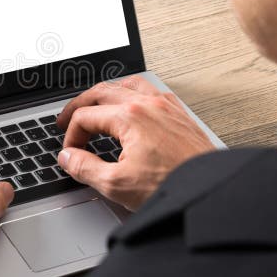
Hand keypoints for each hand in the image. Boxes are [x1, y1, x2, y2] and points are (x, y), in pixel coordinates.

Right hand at [56, 76, 213, 210]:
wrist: (210, 192)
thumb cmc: (174, 187)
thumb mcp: (117, 184)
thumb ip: (85, 168)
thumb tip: (68, 158)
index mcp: (129, 117)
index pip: (85, 117)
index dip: (71, 136)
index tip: (71, 153)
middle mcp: (147, 104)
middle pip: (101, 92)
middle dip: (79, 106)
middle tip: (67, 121)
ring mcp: (165, 106)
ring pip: (126, 84)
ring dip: (105, 94)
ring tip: (95, 106)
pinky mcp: (179, 114)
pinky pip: (150, 90)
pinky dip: (132, 93)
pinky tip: (132, 105)